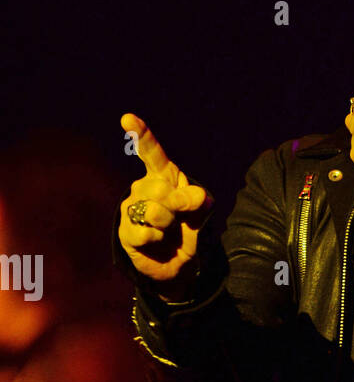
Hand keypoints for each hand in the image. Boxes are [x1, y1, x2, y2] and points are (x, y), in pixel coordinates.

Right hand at [118, 113, 211, 289]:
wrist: (178, 262)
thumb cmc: (187, 230)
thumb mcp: (199, 214)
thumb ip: (198, 202)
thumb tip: (197, 195)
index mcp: (162, 177)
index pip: (151, 153)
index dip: (141, 135)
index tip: (128, 119)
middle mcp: (143, 188)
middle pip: (159, 188)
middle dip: (178, 203)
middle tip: (183, 214)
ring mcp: (131, 209)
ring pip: (152, 211)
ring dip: (168, 224)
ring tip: (168, 230)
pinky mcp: (126, 232)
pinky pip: (144, 233)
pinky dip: (157, 239)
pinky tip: (157, 240)